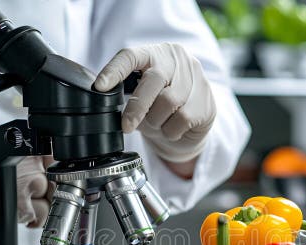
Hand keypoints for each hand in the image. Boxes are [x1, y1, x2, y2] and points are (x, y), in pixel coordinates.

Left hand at [94, 43, 215, 162]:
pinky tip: (173, 129)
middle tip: (126, 126)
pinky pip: (182, 118)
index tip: (99, 87)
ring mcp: (196, 77)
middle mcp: (177, 59)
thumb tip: (108, 102)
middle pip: (153, 79)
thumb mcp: (142, 95)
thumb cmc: (160, 106)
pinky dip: (171, 130)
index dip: (114, 71)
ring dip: (157, 121)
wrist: (191, 124)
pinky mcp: (206, 99)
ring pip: (169, 102)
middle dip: (137, 106)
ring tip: (158, 123)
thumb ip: (128, 94)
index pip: (131, 56)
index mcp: (154, 53)